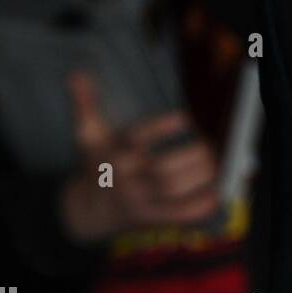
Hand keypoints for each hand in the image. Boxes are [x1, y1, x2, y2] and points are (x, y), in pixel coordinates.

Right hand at [59, 70, 220, 243]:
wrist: (88, 210)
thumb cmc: (96, 165)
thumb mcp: (88, 135)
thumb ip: (85, 104)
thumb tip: (76, 74)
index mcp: (114, 154)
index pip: (137, 139)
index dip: (163, 127)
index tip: (185, 117)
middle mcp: (127, 178)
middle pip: (162, 170)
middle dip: (190, 156)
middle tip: (207, 143)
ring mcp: (140, 201)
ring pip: (173, 191)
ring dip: (200, 177)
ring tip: (215, 162)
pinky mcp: (151, 218)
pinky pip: (178, 216)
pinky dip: (199, 207)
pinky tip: (215, 194)